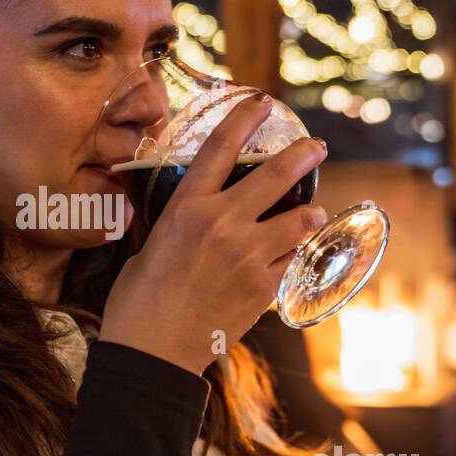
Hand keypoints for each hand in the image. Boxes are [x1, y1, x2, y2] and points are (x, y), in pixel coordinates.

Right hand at [99, 94, 327, 375]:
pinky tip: (285, 261)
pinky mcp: (263, 288)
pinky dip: (290, 259)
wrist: (153, 352)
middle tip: (316, 148)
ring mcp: (248, 255)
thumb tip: (194, 214)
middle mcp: (221, 224)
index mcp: (186, 208)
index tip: (262, 103)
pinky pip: (289, 262)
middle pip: (274, 176)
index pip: (219, 149)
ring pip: (298, 221)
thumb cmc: (138, 302)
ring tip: (311, 213)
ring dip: (308, 215)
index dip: (244, 120)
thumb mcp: (150, 246)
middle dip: (302, 156)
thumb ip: (179, 224)